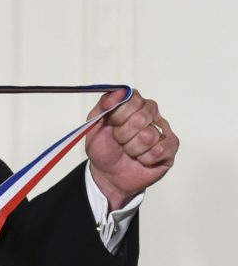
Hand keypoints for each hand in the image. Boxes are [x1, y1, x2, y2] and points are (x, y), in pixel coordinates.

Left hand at [86, 90, 175, 209]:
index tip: (111, 124)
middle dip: (123, 135)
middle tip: (119, 141)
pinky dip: (144, 158)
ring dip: (132, 149)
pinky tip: (141, 159)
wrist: (109, 174)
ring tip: (129, 151)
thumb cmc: (104, 147)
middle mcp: (150, 113)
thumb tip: (119, 92)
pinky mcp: (171, 146)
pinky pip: (160, 150)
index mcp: (133, 104)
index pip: (132, 98)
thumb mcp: (94, 124)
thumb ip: (104, 105)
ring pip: (149, 136)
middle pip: (140, 118)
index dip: (118, 115)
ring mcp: (163, 129)